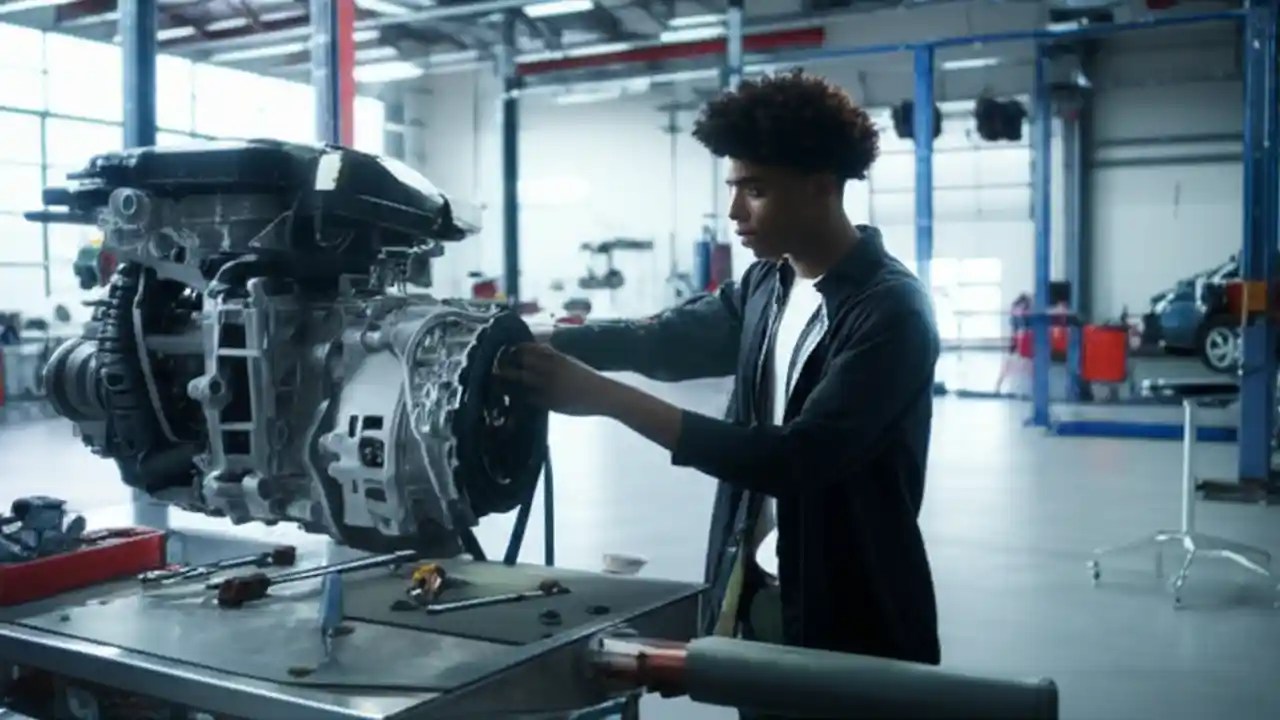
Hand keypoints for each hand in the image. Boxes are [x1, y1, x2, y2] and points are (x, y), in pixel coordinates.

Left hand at [495, 343, 614, 415]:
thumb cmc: (585, 377)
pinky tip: (509, 398)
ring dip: (505, 381)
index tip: (505, 352)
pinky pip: (528, 399)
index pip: (528, 349)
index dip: (514, 350)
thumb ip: (553, 355)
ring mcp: (549, 386)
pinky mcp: (549, 402)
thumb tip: (537, 348)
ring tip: (495, 382)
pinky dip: (517, 398)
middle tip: (495, 368)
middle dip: (505, 364)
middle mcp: (550, 369)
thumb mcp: (569, 361)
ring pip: (520, 381)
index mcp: (555, 357)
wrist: (603, 394)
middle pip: (520, 363)